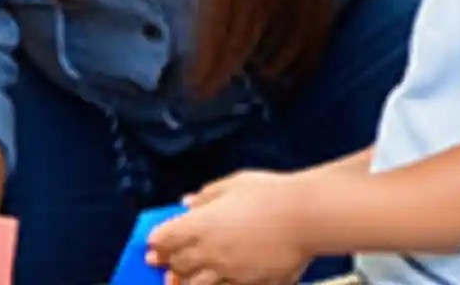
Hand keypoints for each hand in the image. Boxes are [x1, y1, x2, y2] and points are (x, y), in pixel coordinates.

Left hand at [148, 171, 311, 284]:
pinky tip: (220, 281)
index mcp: (201, 224)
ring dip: (187, 282)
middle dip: (168, 264)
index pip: (165, 239)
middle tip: (161, 264)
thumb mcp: (232, 184)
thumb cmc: (271, 194)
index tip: (152, 245)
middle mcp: (211, 252)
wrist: (307, 215)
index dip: (155, 243)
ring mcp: (232, 272)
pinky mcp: (253, 284)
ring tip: (180, 281)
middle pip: (178, 265)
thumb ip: (207, 196)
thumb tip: (188, 202)